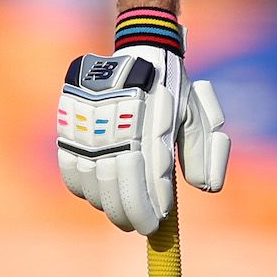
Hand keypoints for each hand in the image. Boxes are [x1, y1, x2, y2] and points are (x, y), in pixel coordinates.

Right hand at [57, 48, 229, 232]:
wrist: (140, 49)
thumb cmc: (174, 89)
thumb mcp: (198, 114)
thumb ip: (205, 153)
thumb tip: (206, 189)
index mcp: (156, 119)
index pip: (152, 174)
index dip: (152, 204)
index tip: (158, 222)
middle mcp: (121, 122)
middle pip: (119, 182)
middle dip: (129, 212)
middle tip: (140, 227)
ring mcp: (92, 122)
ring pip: (93, 179)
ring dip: (107, 204)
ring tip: (122, 215)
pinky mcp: (71, 121)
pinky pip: (71, 166)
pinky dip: (83, 188)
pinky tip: (97, 197)